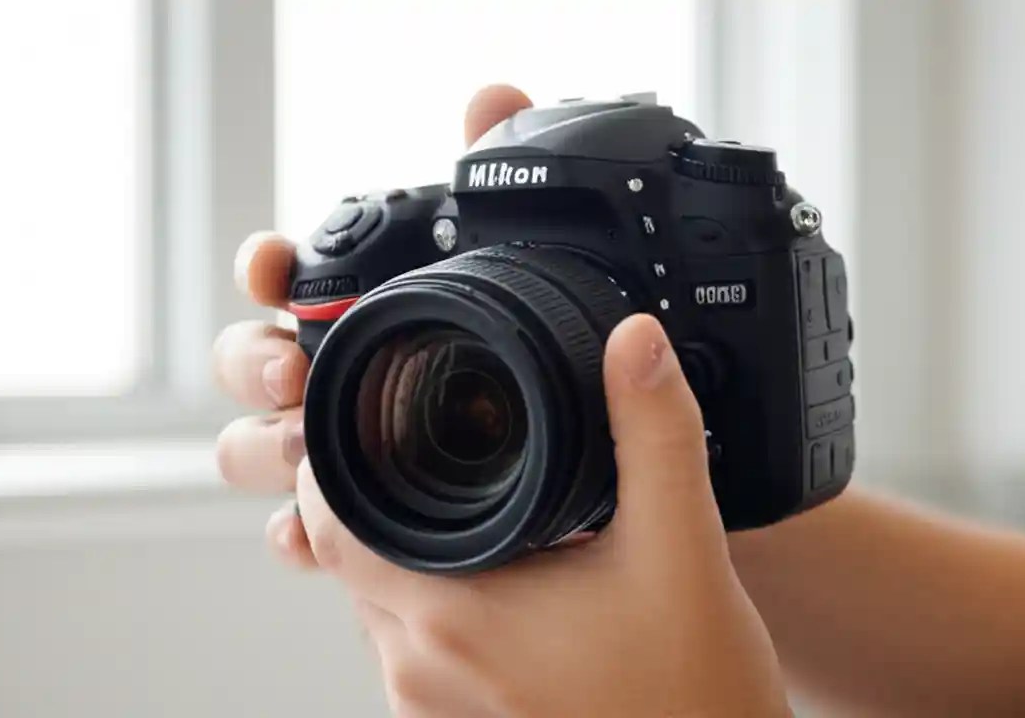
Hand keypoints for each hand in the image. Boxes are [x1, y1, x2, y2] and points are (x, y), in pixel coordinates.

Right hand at [214, 84, 535, 568]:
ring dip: (260, 445)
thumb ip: (499, 181)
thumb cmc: (545, 379)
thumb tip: (488, 97)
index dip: (266, 269)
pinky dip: (289, 533)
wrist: (587, 504)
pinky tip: (311, 537)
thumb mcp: (532, 284)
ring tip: (306, 453)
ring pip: (250, 447)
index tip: (271, 268)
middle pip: (246, 363)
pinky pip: (296, 534)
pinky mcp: (355, 529)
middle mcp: (337, 381)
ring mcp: (337, 455)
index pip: (288, 282)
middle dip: (250, 361)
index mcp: (368, 316)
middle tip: (289, 374)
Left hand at [216, 84, 790, 716]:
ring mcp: (431, 713)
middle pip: (353, 562)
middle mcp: (421, 671)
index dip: (330, 466)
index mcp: (454, 616)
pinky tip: (505, 593)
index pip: (330, 526)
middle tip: (435, 460)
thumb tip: (634, 342)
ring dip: (413, 561)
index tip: (365, 424)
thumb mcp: (681, 551)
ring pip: (383, 611)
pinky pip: (416, 656)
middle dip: (382, 504)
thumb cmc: (694, 696)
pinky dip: (442, 613)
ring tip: (479, 521)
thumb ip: (653, 435)